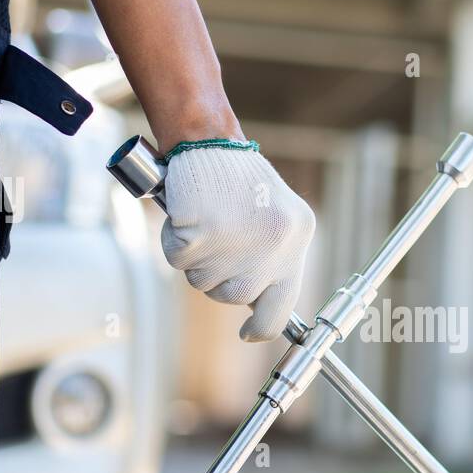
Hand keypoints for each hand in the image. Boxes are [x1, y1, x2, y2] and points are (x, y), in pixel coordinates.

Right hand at [160, 144, 314, 341]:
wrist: (209, 141)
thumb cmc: (237, 180)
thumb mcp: (275, 217)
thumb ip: (273, 259)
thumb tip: (256, 304)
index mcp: (297, 239)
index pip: (282, 308)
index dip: (261, 327)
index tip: (248, 332)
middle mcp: (274, 246)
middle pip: (233, 296)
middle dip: (218, 278)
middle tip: (216, 242)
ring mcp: (239, 244)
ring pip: (203, 282)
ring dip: (196, 258)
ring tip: (205, 221)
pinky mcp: (203, 236)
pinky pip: (179, 260)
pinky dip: (175, 241)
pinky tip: (188, 215)